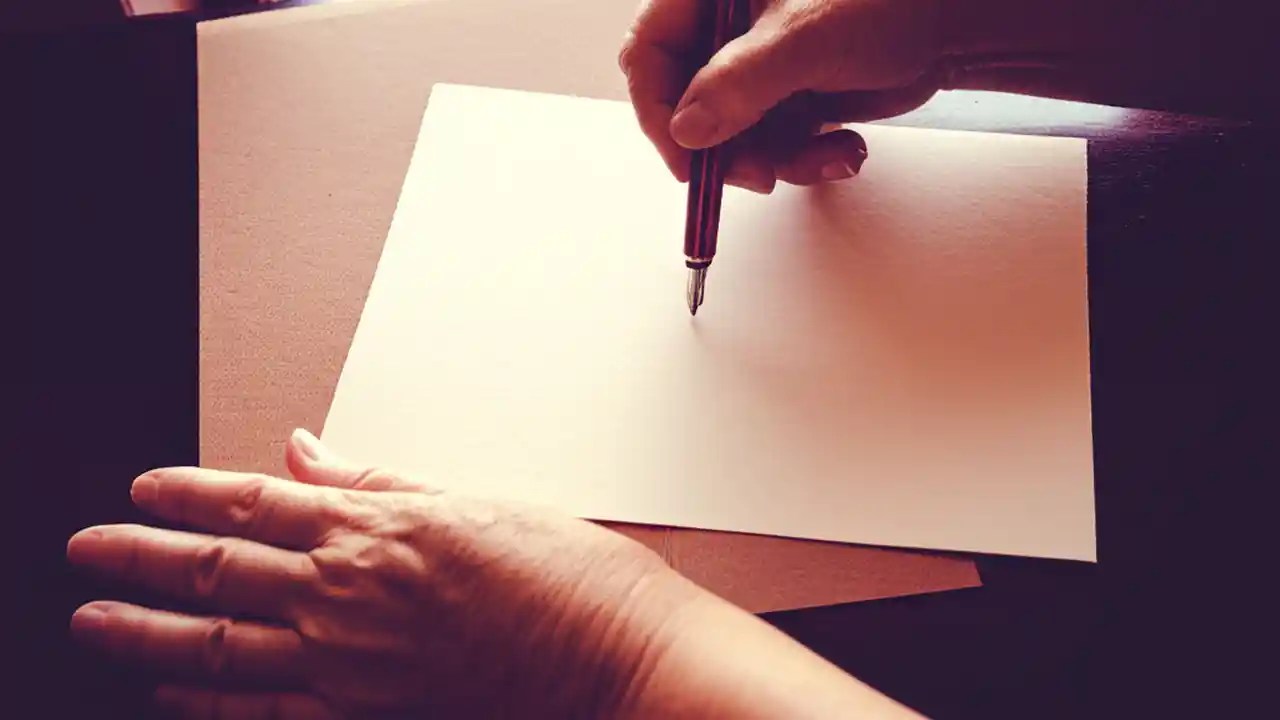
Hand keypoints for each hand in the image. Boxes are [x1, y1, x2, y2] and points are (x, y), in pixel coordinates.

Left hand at [66, 430, 697, 718]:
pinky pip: (266, 711)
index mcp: (379, 529)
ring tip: (95, 623)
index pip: (255, 503)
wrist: (617, 658)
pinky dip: (209, 704)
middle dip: (138, 558)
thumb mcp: (473, 503)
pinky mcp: (369, 712)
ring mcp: (353, 661)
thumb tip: (305, 453)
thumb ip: (380, 482)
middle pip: (216, 570)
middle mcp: (351, 595)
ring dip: (147, 632)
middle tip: (84, 551)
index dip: (187, 493)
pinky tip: (174, 695)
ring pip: (221, 644)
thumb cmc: (567, 578)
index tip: (141, 488)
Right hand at [619, 0, 942, 192]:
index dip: (659, 108)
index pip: (651, 51)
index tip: (687, 154)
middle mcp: (728, 26)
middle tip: (762, 172)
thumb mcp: (807, 39)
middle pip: (686, 103)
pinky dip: (802, 159)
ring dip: (777, 161)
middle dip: (728, 148)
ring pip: (731, 135)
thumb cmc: (889, 1)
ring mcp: (756, 64)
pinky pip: (768, 143)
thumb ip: (740, 83)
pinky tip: (843, 149)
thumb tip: (688, 128)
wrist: (957, 23)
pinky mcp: (785, 95)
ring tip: (828, 155)